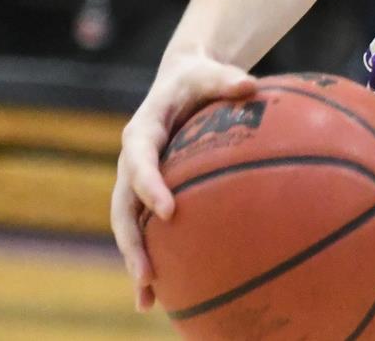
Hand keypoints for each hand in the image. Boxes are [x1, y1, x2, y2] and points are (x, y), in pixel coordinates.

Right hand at [112, 52, 258, 308]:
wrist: (179, 80)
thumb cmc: (198, 78)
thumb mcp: (210, 73)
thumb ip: (227, 78)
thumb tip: (251, 84)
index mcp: (142, 132)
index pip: (140, 161)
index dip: (150, 186)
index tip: (168, 211)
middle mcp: (132, 161)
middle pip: (123, 207)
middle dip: (132, 242)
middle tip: (147, 273)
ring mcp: (136, 181)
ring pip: (128, 226)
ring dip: (136, 261)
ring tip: (148, 300)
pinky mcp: (148, 193)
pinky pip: (145, 227)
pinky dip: (152, 255)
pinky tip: (165, 292)